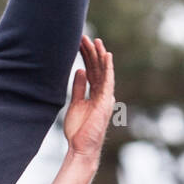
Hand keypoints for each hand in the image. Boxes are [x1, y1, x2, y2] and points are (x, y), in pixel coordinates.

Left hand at [64, 35, 114, 160]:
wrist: (81, 147)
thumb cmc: (78, 129)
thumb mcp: (75, 103)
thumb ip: (79, 88)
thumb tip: (80, 70)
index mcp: (94, 94)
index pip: (91, 71)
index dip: (86, 57)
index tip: (80, 43)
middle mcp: (102, 94)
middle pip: (97, 69)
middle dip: (91, 52)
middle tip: (85, 37)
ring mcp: (105, 97)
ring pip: (103, 72)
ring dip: (99, 56)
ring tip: (96, 41)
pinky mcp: (105, 102)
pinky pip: (107, 81)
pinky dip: (108, 68)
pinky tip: (107, 56)